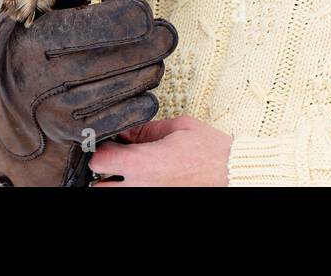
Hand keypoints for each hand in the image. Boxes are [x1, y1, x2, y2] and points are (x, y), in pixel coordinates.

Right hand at [0, 0, 177, 186]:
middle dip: (151, 44)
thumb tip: (135, 1)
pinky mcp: (75, 134)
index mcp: (34, 42)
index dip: (126, 18)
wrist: (14, 104)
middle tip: (168, 35)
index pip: (90, 28)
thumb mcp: (47, 16)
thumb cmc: (40, 46)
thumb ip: (86, 2)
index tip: (145, 13)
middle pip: (114, 59)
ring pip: (125, 87)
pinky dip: (144, 101)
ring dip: (150, 70)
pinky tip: (145, 87)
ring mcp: (59, 111)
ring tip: (154, 59)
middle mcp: (43, 79)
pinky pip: (126, 117)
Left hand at [88, 114, 233, 186]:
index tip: (111, 142)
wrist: (232, 175)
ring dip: (117, 184)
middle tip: (117, 160)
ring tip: (132, 171)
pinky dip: (135, 188)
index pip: (98, 160)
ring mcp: (147, 198)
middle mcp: (139, 187)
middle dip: (104, 172)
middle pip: (98, 187)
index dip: (101, 148)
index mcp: (142, 164)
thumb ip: (147, 129)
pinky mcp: (157, 204)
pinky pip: (135, 198)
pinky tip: (147, 179)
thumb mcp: (179, 128)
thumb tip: (126, 131)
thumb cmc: (211, 151)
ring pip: (114, 196)